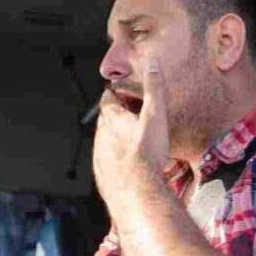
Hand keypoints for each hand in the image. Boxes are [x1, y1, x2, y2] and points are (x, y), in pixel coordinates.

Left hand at [93, 56, 169, 197]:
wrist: (136, 192)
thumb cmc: (146, 154)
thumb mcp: (155, 115)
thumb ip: (154, 89)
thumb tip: (152, 63)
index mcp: (112, 119)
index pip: (108, 99)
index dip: (114, 93)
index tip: (120, 91)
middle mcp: (101, 136)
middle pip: (106, 120)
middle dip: (116, 115)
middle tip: (130, 114)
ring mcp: (100, 156)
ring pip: (104, 141)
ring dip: (114, 138)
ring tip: (130, 140)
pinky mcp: (103, 174)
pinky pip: (106, 162)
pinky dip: (114, 159)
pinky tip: (126, 164)